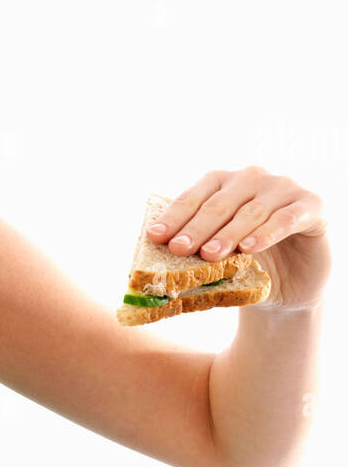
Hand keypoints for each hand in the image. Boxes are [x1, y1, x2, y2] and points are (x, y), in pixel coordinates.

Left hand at [146, 166, 330, 310]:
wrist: (290, 288)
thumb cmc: (246, 267)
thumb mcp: (216, 260)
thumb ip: (193, 253)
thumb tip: (156, 262)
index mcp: (223, 184)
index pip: (194, 197)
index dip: (173, 217)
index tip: (154, 237)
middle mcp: (253, 179)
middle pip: (219, 204)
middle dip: (196, 228)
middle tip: (179, 248)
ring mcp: (283, 188)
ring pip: (250, 212)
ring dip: (228, 234)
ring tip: (209, 255)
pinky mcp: (311, 206)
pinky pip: (286, 219)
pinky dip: (266, 234)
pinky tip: (249, 249)